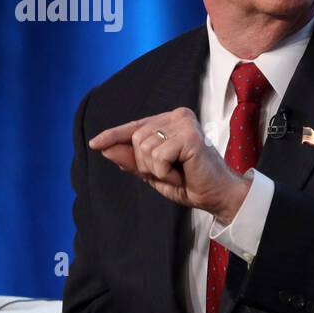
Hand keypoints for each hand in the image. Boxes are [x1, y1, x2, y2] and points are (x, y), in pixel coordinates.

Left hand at [88, 107, 250, 222]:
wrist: (217, 196)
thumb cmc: (191, 183)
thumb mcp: (154, 173)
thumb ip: (132, 160)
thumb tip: (105, 149)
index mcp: (171, 121)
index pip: (135, 126)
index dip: (114, 136)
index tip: (96, 144)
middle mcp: (178, 116)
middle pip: (136, 139)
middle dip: (145, 164)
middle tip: (170, 173)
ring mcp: (185, 124)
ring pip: (144, 148)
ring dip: (156, 170)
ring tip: (178, 173)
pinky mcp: (190, 136)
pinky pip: (158, 157)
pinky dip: (165, 172)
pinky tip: (183, 174)